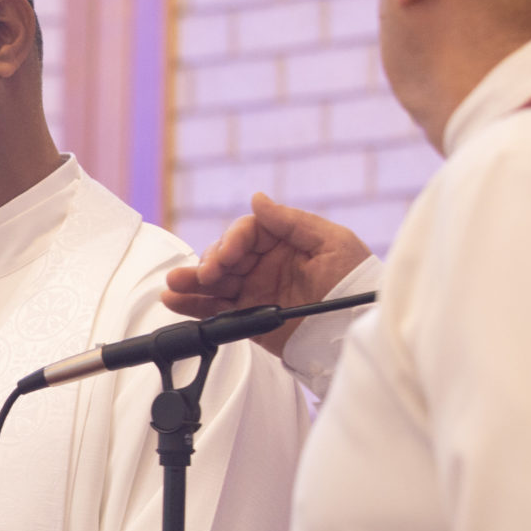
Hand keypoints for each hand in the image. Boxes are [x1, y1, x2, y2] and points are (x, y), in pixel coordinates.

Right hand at [162, 192, 372, 356]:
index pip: (247, 232)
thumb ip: (293, 221)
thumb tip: (258, 199)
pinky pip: (214, 310)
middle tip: (208, 275)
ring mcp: (254, 291)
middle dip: (210, 262)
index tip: (229, 255)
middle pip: (225, 256)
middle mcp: (265, 265)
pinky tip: (176, 301)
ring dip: (191, 282)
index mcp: (284, 242)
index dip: (233, 240)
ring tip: (173, 286)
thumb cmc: (355, 283)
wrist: (357, 330)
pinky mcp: (248, 319)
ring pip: (214, 282)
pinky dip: (193, 306)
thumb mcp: (333, 242)